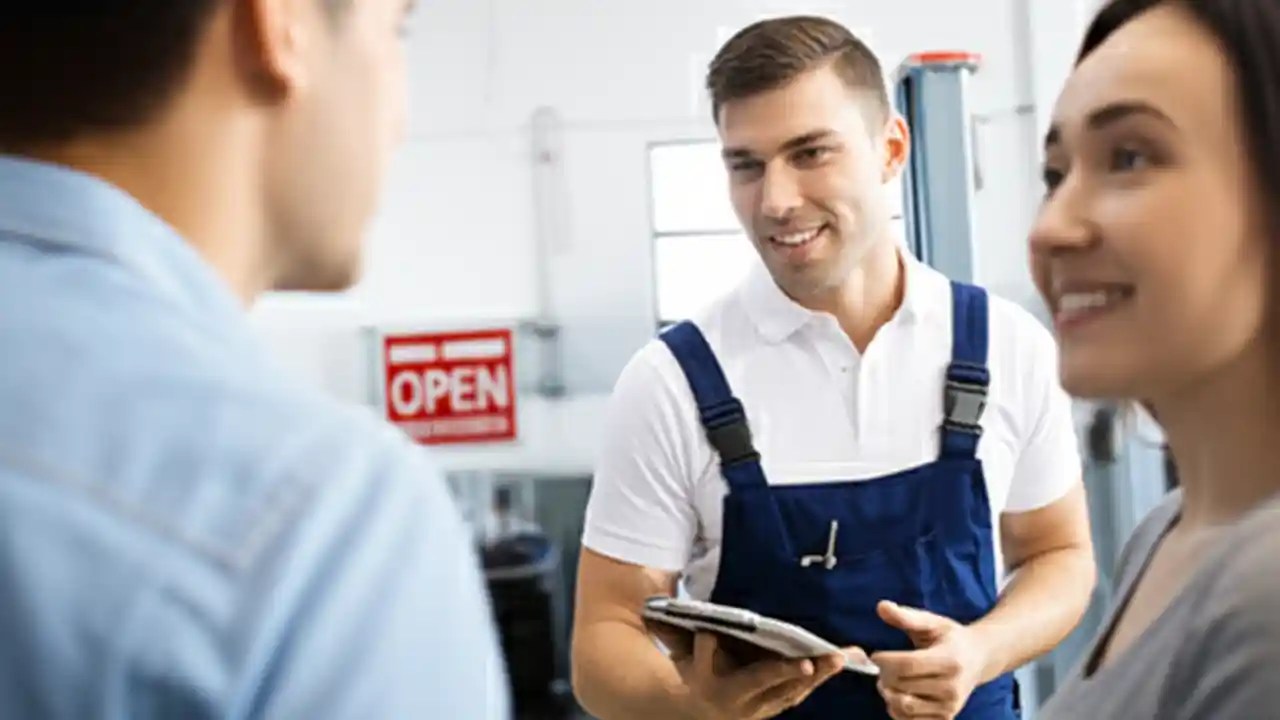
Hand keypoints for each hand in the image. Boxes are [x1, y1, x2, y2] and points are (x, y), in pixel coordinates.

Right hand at [672, 632, 844, 719]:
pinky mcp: (776, 705)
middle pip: (788, 689)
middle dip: (813, 674)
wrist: (699, 713)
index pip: (759, 679)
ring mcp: (766, 707)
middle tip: (835, 658)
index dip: (781, 671)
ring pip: (798, 692)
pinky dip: (818, 679)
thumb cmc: (693, 678)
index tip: (806, 662)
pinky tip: (836, 662)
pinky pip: (799, 693)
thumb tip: (709, 633)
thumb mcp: (687, 663)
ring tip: (842, 656)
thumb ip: (698, 650)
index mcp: (730, 692)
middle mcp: (752, 705)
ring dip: (821, 676)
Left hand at [869, 601, 991, 719]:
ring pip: (904, 706)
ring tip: (889, 681)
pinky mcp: (945, 718)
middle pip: (903, 686)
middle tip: (882, 667)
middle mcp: (952, 687)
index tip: (875, 655)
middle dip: (884, 675)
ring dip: (889, 694)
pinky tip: (899, 694)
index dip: (885, 661)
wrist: (979, 658)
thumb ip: (906, 616)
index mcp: (950, 660)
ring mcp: (950, 707)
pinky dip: (897, 710)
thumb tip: (881, 606)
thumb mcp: (931, 622)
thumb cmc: (950, 638)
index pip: (908, 665)